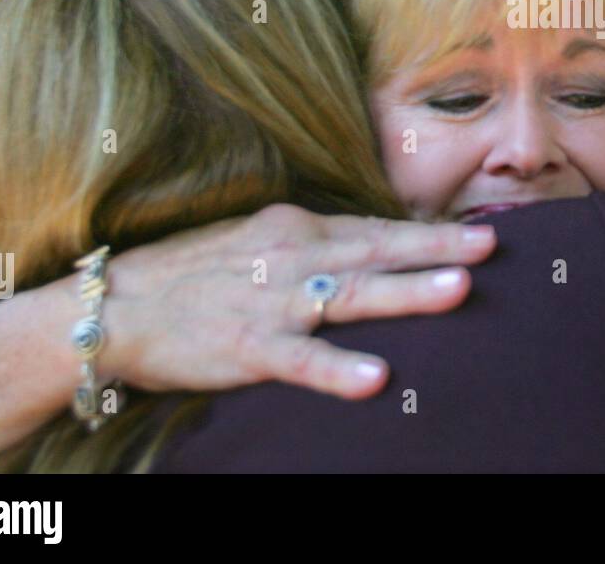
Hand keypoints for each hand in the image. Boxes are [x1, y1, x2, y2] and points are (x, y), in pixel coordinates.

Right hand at [98, 204, 495, 399]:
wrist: (115, 306)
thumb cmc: (192, 272)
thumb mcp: (257, 238)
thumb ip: (313, 243)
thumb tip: (369, 244)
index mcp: (296, 228)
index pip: (373, 229)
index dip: (425, 232)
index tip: (475, 232)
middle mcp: (292, 257)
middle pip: (376, 250)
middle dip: (436, 249)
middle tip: (489, 245)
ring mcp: (273, 302)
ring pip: (351, 295)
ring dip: (406, 293)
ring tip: (457, 291)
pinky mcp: (248, 347)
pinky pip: (301, 360)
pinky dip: (338, 368)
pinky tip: (375, 377)